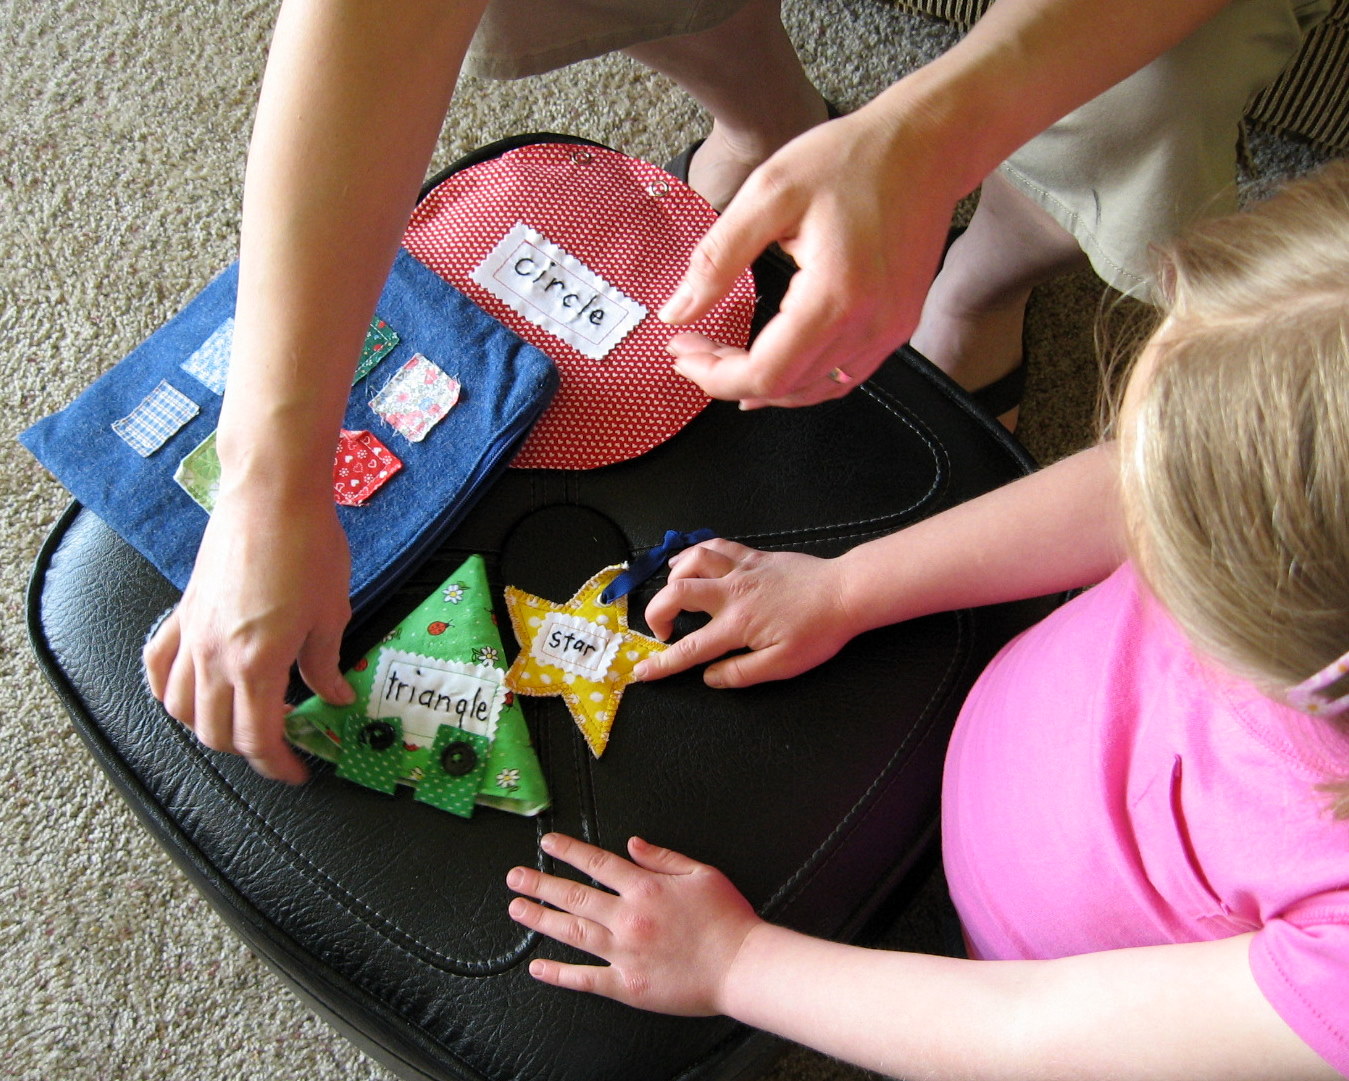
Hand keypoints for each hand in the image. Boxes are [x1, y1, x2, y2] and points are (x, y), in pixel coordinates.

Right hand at [142, 489, 353, 782]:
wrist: (272, 494)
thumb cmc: (310, 546)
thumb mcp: (332, 613)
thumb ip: (326, 664)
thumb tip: (334, 696)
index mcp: (258, 662)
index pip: (257, 738)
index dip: (277, 765)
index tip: (296, 772)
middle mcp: (215, 656)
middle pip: (215, 732)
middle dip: (247, 751)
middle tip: (277, 748)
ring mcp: (192, 634)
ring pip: (179, 707)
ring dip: (205, 728)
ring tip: (238, 724)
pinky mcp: (183, 612)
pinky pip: (158, 664)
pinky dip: (167, 689)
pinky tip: (187, 694)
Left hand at [507, 833, 762, 1016]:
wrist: (742, 966)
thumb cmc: (727, 919)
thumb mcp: (700, 873)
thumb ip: (662, 857)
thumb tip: (631, 843)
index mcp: (646, 888)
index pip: (597, 864)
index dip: (568, 852)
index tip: (547, 844)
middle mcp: (629, 918)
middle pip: (574, 897)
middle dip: (540, 885)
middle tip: (516, 878)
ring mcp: (625, 953)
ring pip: (572, 933)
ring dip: (541, 920)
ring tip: (518, 910)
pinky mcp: (628, 985)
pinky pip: (586, 978)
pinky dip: (559, 974)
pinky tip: (538, 966)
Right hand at [635, 539, 853, 686]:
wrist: (845, 593)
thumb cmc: (817, 633)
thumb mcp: (782, 666)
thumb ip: (741, 673)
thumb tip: (709, 677)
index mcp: (737, 624)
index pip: (690, 648)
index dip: (662, 663)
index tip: (643, 671)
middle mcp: (732, 592)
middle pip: (677, 593)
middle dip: (656, 612)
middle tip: (662, 631)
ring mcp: (742, 569)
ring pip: (692, 560)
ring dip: (673, 577)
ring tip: (672, 593)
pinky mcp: (754, 556)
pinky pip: (716, 546)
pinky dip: (695, 552)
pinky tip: (690, 562)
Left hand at [660, 103, 960, 407]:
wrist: (927, 146)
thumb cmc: (851, 158)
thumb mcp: (768, 193)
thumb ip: (717, 259)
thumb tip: (675, 312)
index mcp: (834, 295)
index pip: (764, 372)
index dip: (713, 375)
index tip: (680, 351)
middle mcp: (869, 325)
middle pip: (785, 388)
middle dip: (728, 378)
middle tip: (691, 349)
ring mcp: (889, 331)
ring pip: (814, 390)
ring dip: (764, 385)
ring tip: (723, 360)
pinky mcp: (899, 326)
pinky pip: (843, 376)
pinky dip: (802, 381)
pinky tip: (775, 366)